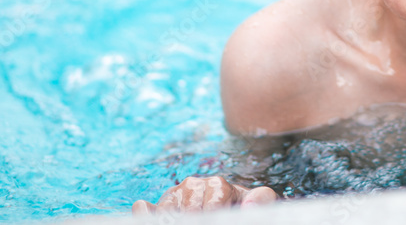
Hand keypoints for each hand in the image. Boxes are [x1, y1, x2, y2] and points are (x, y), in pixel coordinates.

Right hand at [132, 176, 276, 213]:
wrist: (230, 207)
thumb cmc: (241, 207)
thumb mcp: (258, 203)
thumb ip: (261, 198)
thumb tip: (249, 205)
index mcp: (217, 185)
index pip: (213, 205)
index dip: (216, 215)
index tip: (219, 218)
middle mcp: (193, 185)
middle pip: (189, 211)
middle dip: (198, 219)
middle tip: (204, 219)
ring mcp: (175, 194)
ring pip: (167, 211)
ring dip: (176, 219)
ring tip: (187, 220)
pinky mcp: (159, 205)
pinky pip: (144, 209)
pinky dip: (146, 215)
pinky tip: (157, 218)